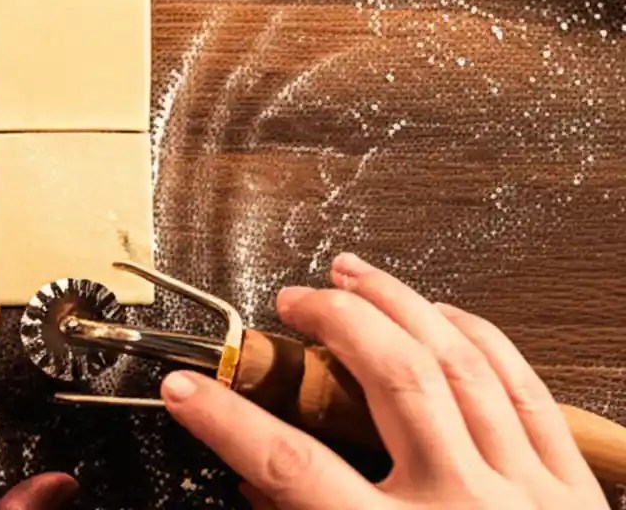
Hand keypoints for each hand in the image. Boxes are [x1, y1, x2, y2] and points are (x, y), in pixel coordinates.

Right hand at [161, 253, 608, 509]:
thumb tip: (259, 489)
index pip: (294, 467)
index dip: (229, 421)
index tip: (188, 387)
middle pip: (392, 380)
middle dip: (334, 322)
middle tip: (292, 301)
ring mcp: (526, 492)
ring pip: (458, 364)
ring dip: (399, 305)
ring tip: (354, 274)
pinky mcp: (573, 489)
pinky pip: (524, 389)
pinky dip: (478, 338)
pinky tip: (442, 314)